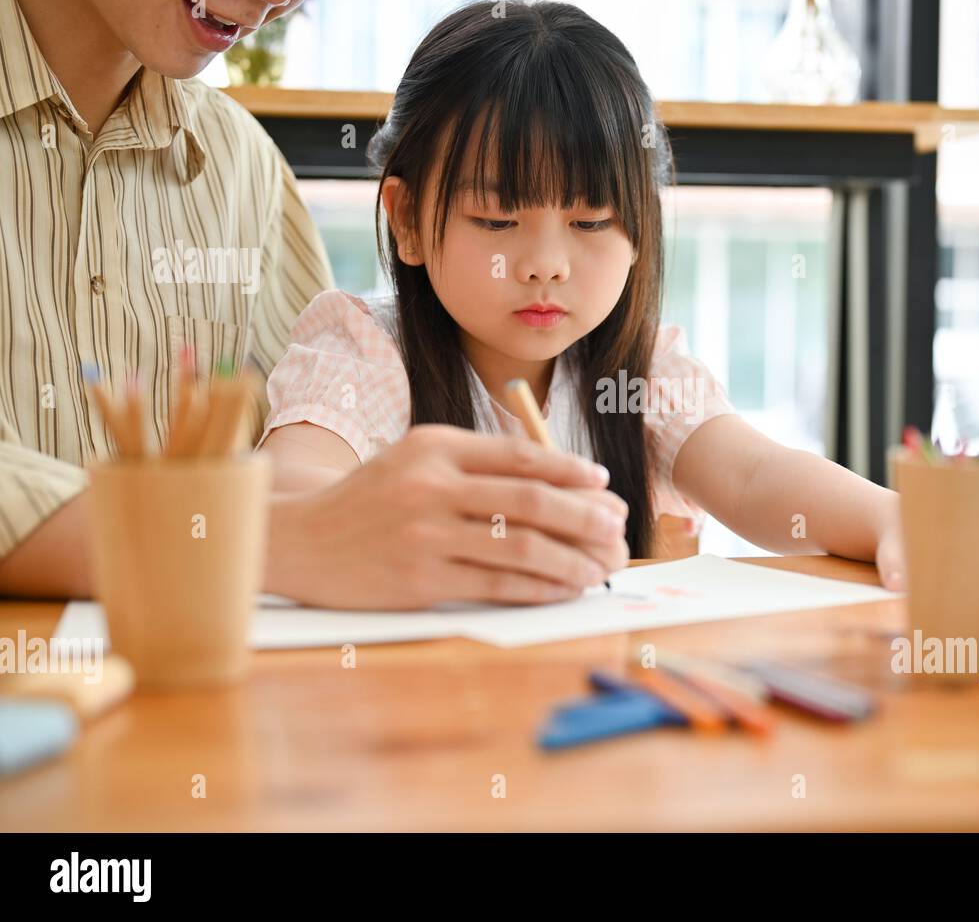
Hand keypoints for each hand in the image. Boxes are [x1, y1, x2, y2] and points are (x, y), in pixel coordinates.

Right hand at [265, 425, 628, 608]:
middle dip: (586, 517)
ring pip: (522, 548)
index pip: (521, 456)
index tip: (602, 484)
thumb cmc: (374, 498)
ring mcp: (426, 535)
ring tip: (600, 568)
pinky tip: (564, 589)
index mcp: (436, 446)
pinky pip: (498, 585)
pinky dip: (540, 588)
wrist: (302, 541)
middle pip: (532, 501)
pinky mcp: (421, 580)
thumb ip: (478, 463)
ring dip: (573, 560)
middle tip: (617, 529)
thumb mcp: (418, 459)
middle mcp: (432, 486)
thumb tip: (561, 481)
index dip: (571, 471)